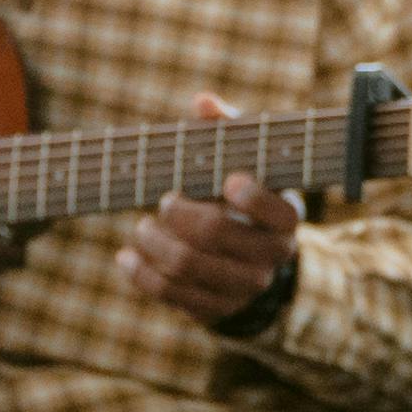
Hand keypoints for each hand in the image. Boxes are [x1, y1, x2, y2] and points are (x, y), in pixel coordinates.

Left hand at [123, 93, 299, 335]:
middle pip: (216, 234)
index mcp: (285, 218)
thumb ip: (227, 129)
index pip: (277, 212)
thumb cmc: (240, 194)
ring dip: (153, 241)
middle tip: (164, 200)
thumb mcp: (244, 161)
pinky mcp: (215, 309)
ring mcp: (243, 288)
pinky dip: (141, 274)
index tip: (225, 180)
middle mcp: (270, 258)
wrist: (251, 258)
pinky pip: (171, 294)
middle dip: (179, 212)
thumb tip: (202, 101)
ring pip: (187, 266)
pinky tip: (126, 256)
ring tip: (141, 226)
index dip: (251, 196)